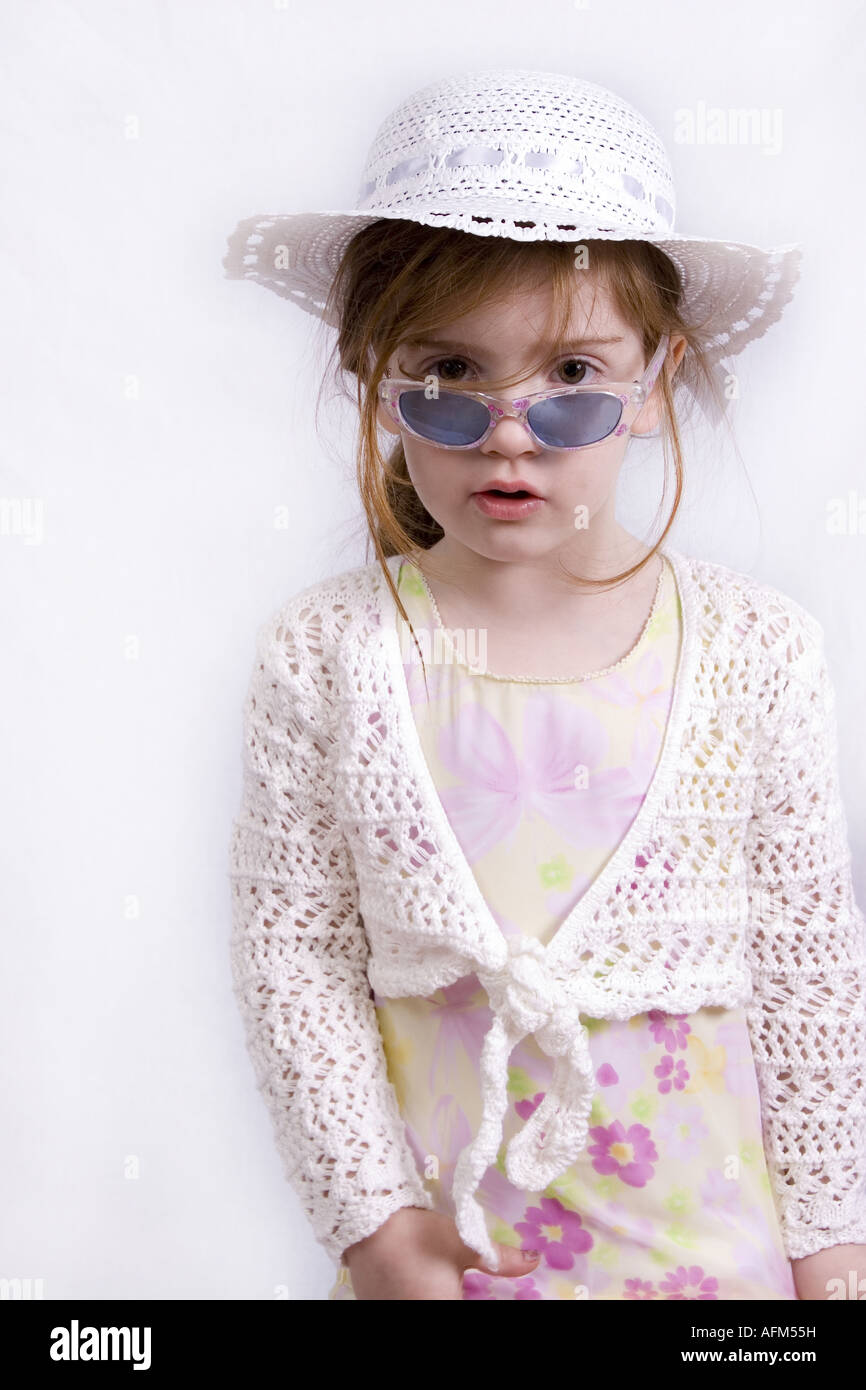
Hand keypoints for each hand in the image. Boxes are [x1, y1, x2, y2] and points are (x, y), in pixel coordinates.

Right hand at [342, 1206, 540, 1299]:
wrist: (367, 1220)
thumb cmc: (419, 1234)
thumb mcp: (465, 1244)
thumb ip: (501, 1260)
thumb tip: (535, 1261)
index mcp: (441, 1308)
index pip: (465, 1309)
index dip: (470, 1297)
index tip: (472, 1288)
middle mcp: (416, 1314)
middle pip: (444, 1305)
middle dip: (456, 1295)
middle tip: (458, 1282)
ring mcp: (391, 1311)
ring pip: (422, 1303)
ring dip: (433, 1294)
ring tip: (435, 1278)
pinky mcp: (374, 1304)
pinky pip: (403, 1301)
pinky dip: (414, 1293)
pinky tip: (415, 1279)